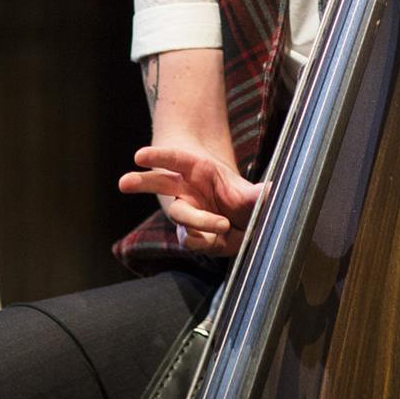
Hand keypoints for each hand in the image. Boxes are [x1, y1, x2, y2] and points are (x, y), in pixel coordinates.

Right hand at [119, 145, 263, 256]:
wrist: (234, 215)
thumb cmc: (233, 196)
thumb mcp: (245, 191)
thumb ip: (257, 194)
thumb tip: (275, 190)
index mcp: (193, 169)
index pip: (172, 159)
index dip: (156, 157)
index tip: (138, 156)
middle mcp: (182, 191)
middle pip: (158, 184)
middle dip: (141, 182)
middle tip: (124, 182)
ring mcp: (185, 214)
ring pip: (180, 219)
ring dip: (193, 227)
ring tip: (213, 234)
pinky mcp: (191, 236)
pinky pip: (195, 240)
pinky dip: (208, 242)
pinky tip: (218, 241)